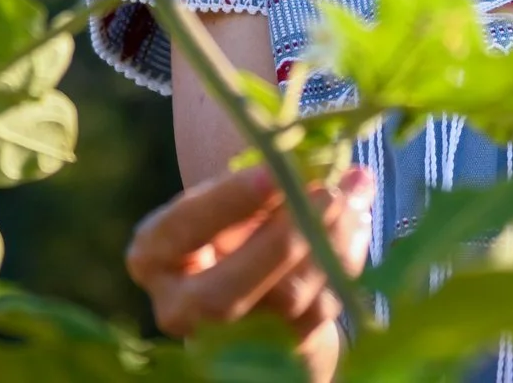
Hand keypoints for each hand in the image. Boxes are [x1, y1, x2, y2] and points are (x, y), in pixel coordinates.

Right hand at [125, 162, 374, 373]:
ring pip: (286, 298)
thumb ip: (256, 185)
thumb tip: (314, 161)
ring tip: (355, 194)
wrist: (253, 293)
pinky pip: (319, 308)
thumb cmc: (232, 229)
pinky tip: (359, 222)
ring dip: (330, 241)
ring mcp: (229, 339)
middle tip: (329, 192)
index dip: (229, 201)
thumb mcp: (225, 203)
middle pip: (230, 287)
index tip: (273, 172)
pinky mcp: (278, 352)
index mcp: (153, 255)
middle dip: (286, 236)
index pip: (183, 228)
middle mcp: (180, 307)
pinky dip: (345, 260)